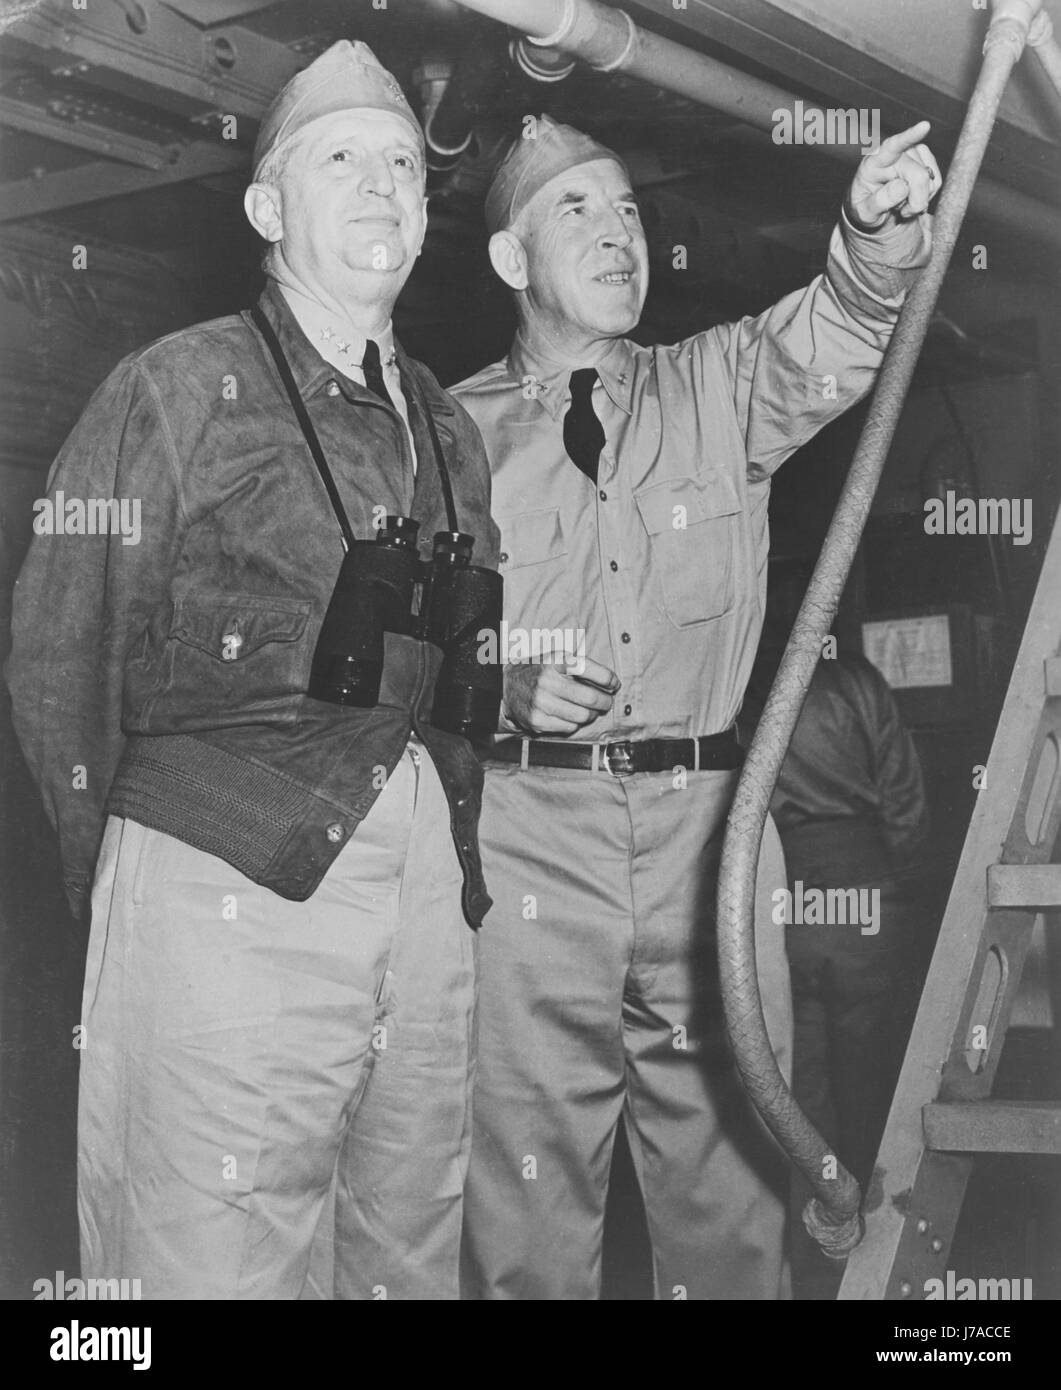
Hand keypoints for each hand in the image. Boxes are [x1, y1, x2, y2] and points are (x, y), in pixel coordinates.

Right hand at [502, 655, 619, 735]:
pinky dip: (575, 723)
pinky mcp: (537, 721)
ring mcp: (541, 702)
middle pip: (591, 698)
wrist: (506, 686)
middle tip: (607, 702)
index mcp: (556, 660)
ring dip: (591, 715)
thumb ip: (583, 667)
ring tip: (589, 710)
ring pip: (582, 716)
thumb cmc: (540, 670)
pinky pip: (569, 728)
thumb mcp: (557, 658)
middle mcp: (547, 680)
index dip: (609, 680)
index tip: (614, 685)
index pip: (592, 671)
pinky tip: (570, 715)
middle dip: (605, 702)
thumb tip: (612, 684)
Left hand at [846, 121, 941, 229]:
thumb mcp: (865, 213)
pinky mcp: (926, 159)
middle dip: (916, 201)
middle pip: (919, 176)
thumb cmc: (865, 208)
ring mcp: (913, 154)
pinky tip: (912, 197)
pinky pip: (936, 182)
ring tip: (902, 202)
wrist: (872, 206)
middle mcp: (896, 153)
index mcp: (874, 162)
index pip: (892, 147)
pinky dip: (926, 196)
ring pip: (930, 181)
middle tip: (902, 213)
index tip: (925, 126)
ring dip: (918, 200)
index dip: (910, 137)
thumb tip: (902, 187)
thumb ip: (879, 202)